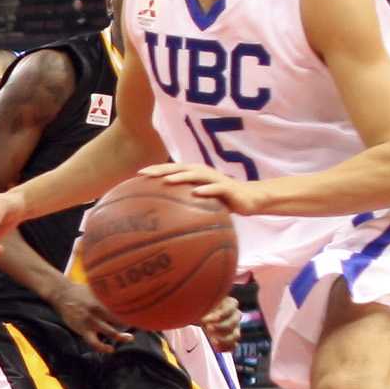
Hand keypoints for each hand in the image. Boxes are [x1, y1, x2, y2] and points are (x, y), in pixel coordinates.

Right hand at [46, 277, 133, 352]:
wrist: (61, 293)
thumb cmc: (79, 290)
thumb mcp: (94, 290)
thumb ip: (106, 295)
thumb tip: (121, 293)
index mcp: (102, 300)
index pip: (122, 308)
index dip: (133, 312)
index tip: (141, 314)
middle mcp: (98, 311)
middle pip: (120, 320)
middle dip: (130, 324)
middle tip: (139, 325)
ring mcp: (90, 321)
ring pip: (110, 332)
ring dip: (122, 336)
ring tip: (130, 338)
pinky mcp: (83, 330)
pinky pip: (95, 342)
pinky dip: (103, 347)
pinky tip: (110, 349)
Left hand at [138, 162, 268, 215]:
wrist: (251, 199)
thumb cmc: (223, 201)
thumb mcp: (203, 203)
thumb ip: (187, 205)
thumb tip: (165, 219)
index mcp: (195, 175)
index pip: (172, 170)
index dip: (156, 170)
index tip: (138, 174)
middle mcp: (203, 174)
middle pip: (180, 168)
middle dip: (163, 169)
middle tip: (146, 174)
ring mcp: (215, 179)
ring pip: (196, 175)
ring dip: (181, 177)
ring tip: (167, 180)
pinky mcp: (228, 188)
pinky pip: (216, 189)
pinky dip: (207, 190)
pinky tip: (197, 193)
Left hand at [198, 296, 240, 351]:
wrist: (199, 317)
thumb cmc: (202, 309)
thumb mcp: (202, 306)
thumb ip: (204, 310)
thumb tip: (204, 320)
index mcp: (229, 303)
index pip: (233, 305)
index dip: (222, 313)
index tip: (210, 318)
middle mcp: (235, 315)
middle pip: (234, 321)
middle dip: (220, 327)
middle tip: (208, 328)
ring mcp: (235, 328)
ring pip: (236, 335)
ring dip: (224, 339)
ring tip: (212, 340)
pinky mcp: (231, 339)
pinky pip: (233, 345)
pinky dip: (225, 347)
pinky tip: (216, 347)